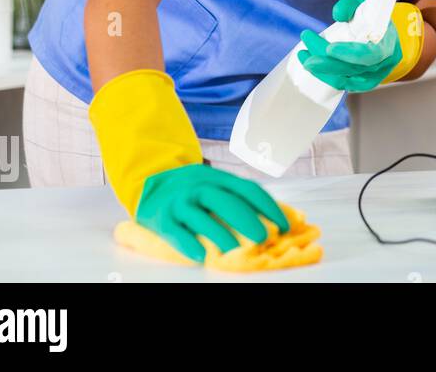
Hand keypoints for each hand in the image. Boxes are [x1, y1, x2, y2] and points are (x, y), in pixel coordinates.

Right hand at [88, 68, 291, 264]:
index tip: (284, 225)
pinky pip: (175, 231)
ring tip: (236, 251)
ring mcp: (179, 202)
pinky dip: (187, 244)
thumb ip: (243, 200)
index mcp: (219, 178)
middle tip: (264, 238)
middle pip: (225, 201)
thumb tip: (286, 218)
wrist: (149, 184)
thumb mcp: (218, 186)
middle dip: (247, 219)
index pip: (247, 189)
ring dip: (220, 235)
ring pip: (201, 217)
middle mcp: (199, 186)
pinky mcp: (160, 218)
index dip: (268, 207)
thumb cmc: (194, 192)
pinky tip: (200, 256)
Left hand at [296, 0, 403, 91]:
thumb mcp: (363, 2)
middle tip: (305, 55)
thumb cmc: (373, 16)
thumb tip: (338, 14)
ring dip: (323, 71)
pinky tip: (315, 68)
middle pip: (355, 69)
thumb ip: (349, 4)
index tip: (329, 48)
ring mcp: (376, 75)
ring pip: (348, 79)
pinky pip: (346, 84)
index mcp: (388, 42)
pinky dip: (328, 78)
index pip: (371, 54)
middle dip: (327, 64)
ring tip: (304, 57)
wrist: (381, 30)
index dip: (350, 54)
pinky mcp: (366, 82)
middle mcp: (384, 62)